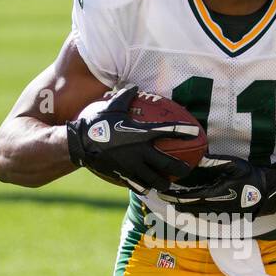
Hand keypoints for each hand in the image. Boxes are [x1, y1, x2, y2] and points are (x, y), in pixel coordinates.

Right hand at [66, 85, 194, 192]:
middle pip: (169, 163)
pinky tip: (149, 189)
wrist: (80, 144)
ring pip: (156, 180)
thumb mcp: (112, 105)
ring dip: (165, 182)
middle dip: (182, 168)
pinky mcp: (124, 176)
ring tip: (170, 183)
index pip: (169, 131)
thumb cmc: (96, 122)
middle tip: (189, 168)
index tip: (196, 132)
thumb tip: (134, 87)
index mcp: (142, 133)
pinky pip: (139, 185)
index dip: (185, 131)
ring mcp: (133, 167)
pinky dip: (145, 187)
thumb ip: (125, 96)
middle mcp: (141, 152)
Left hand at [156, 156, 275, 217]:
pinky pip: (204, 214)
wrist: (267, 194)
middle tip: (163, 194)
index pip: (188, 198)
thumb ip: (213, 162)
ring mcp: (219, 214)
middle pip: (188, 208)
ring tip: (172, 197)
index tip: (162, 191)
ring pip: (195, 212)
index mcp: (214, 195)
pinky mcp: (224, 217)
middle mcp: (214, 208)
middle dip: (175, 202)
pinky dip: (194, 208)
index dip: (174, 196)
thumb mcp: (232, 164)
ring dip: (183, 205)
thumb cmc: (250, 177)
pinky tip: (190, 201)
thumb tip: (196, 159)